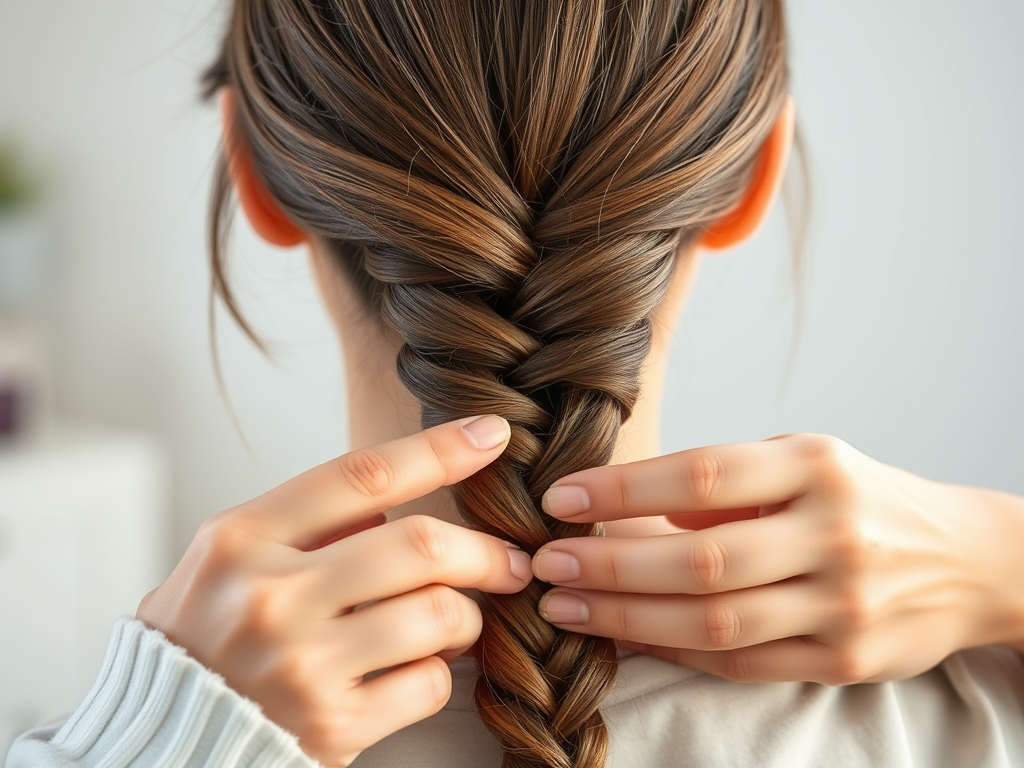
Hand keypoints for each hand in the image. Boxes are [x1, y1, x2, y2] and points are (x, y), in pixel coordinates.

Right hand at [136, 415, 531, 766]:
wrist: (166, 734)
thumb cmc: (210, 630)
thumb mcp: (233, 554)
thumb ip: (308, 519)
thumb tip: (402, 493)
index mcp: (244, 538)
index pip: (363, 475)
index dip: (440, 449)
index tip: (492, 434)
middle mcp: (272, 598)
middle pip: (420, 546)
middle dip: (486, 551)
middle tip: (513, 560)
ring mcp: (303, 667)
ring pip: (439, 615)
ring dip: (468, 614)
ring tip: (457, 618)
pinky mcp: (332, 727)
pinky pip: (430, 682)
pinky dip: (442, 670)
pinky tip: (421, 666)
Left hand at [531, 433, 1023, 684]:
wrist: (968, 562)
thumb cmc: (861, 500)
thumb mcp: (804, 463)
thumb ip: (727, 483)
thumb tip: (635, 508)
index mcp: (816, 467)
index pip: (703, 473)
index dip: (623, 488)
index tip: (560, 497)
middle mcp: (832, 534)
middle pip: (701, 558)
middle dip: (610, 564)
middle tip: (546, 563)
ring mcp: (842, 604)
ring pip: (715, 620)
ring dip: (627, 619)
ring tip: (565, 607)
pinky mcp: (844, 659)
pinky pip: (742, 662)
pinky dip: (675, 652)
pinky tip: (626, 640)